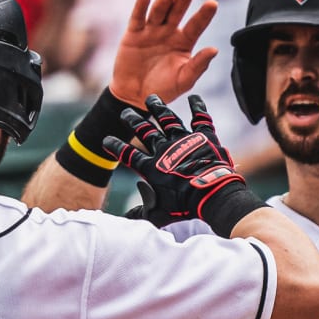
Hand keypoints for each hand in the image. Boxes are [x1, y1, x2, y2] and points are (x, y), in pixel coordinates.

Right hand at [103, 94, 246, 227]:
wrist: (211, 194)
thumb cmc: (184, 206)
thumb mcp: (159, 213)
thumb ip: (141, 213)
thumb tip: (125, 219)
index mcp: (151, 167)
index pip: (128, 154)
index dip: (116, 147)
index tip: (106, 140)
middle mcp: (164, 149)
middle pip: (144, 131)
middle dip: (133, 121)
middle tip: (125, 113)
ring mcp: (184, 140)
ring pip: (167, 119)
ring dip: (158, 108)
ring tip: (151, 98)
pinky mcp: (203, 136)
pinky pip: (200, 118)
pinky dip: (197, 107)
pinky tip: (193, 98)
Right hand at [109, 0, 218, 107]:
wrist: (135, 98)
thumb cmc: (162, 90)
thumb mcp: (184, 80)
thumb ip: (198, 65)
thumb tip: (214, 50)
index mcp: (183, 43)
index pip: (195, 25)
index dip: (203, 15)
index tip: (212, 4)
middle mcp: (168, 33)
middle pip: (177, 11)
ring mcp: (150, 32)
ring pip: (160, 10)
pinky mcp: (133, 34)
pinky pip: (138, 18)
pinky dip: (141, 6)